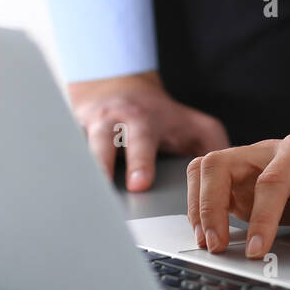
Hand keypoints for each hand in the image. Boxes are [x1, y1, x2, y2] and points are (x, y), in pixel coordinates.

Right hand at [68, 70, 229, 191]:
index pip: (142, 140)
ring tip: (76, 199)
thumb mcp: (193, 124)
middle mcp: (113, 123)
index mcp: (144, 121)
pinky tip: (59, 190)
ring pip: (78, 148)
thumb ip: (213, 143)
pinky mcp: (70, 137)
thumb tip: (230, 167)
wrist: (119, 90)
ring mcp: (88, 129)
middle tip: (102, 193)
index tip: (141, 183)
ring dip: (78, 171)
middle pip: (105, 142)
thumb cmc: (161, 117)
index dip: (141, 162)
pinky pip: (62, 152)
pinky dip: (59, 167)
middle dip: (105, 167)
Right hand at [185, 133, 289, 253]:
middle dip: (210, 205)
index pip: (271, 180)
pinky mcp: (244, 180)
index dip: (261, 216)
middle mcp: (270, 151)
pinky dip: (202, 209)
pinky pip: (210, 185)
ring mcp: (253, 163)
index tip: (258, 249)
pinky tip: (211, 234)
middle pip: (221, 163)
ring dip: (200, 206)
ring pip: (207, 169)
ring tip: (209, 242)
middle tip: (217, 245)